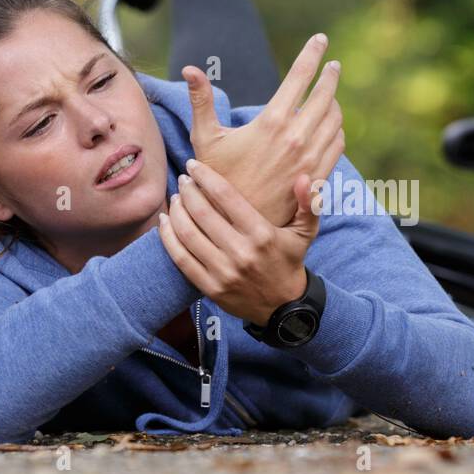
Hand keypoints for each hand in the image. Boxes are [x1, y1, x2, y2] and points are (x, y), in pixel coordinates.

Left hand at [157, 158, 321, 324]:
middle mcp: (241, 252)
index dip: (206, 177)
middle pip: (202, 212)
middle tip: (183, 179)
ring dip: (176, 211)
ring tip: (176, 197)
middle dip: (187, 191)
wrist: (284, 308)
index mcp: (262, 234)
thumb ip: (308, 204)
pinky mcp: (210, 287)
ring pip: (187, 234)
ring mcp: (223, 272)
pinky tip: (165, 221)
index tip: (194, 165)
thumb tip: (303, 178)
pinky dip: (167, 237)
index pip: (226, 196)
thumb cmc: (290, 262)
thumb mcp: (306, 233)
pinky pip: (180, 258)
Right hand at [184, 33, 344, 227]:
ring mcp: (310, 158)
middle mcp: (296, 137)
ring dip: (335, 103)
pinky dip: (337, 130)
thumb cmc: (217, 178)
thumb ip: (201, 101)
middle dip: (331, 76)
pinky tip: (331, 126)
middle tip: (334, 65)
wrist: (235, 223)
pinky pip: (337, 145)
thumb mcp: (206, 138)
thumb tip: (190, 69)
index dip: (313, 54)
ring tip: (331, 95)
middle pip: (325, 95)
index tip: (322, 39)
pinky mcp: (316, 176)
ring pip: (335, 120)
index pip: (300, 77)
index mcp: (272, 122)